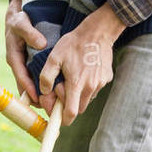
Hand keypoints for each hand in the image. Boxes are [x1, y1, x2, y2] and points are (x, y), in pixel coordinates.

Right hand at [5, 0, 44, 101]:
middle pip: (26, 85)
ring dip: (41, 93)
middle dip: (35, 97)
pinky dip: (44, 84)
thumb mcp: (22, 23)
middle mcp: (18, 63)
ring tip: (52, 104)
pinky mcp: (31, 62)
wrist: (19, 13)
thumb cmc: (19, 18)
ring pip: (32, 82)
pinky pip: (37, 76)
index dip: (29, 88)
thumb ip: (30, 33)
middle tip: (47, 107)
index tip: (37, 98)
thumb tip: (41, 44)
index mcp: (13, 57)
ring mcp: (24, 63)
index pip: (21, 77)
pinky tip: (55, 90)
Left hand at [36, 4, 125, 119]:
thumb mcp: (54, 57)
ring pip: (87, 99)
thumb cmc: (74, 44)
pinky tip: (83, 71)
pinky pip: (95, 89)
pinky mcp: (106, 78)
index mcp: (76, 84)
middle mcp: (90, 87)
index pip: (71, 113)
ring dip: (78, 95)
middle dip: (69, 105)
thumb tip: (44, 91)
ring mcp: (100, 83)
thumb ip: (47, 77)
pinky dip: (87, 86)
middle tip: (62, 88)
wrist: (98, 32)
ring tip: (73, 77)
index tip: (57, 117)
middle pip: (79, 108)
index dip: (63, 119)